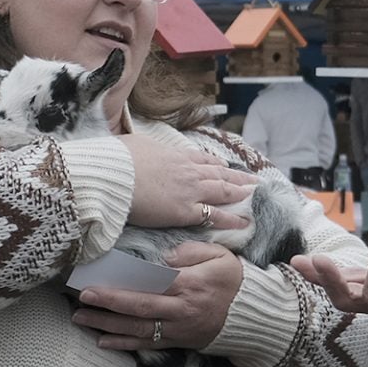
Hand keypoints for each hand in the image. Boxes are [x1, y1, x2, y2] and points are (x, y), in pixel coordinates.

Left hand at [73, 241, 244, 350]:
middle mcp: (182, 310)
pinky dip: (124, 344)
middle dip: (107, 306)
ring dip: (108, 326)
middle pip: (139, 309)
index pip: (150, 286)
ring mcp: (179, 329)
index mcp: (190, 285)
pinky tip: (102, 341)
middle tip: (81, 301)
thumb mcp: (220, 256)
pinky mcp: (179, 341)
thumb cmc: (233, 279)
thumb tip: (165, 256)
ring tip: (81, 320)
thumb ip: (191, 251)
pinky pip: (148, 344)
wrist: (254, 313)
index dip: (121, 287)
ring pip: (138, 329)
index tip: (95, 283)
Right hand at [120, 134, 255, 231]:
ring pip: (223, 191)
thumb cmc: (116, 160)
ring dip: (241, 193)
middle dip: (237, 177)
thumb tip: (142, 149)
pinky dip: (231, 219)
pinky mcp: (186, 212)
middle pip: (219, 173)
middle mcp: (188, 171)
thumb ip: (144, 149)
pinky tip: (244, 222)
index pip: (202, 159)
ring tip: (254, 195)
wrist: (113, 176)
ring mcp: (190, 191)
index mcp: (175, 155)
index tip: (225, 166)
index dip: (216, 164)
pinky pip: (215, 216)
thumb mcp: (133, 144)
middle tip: (253, 180)